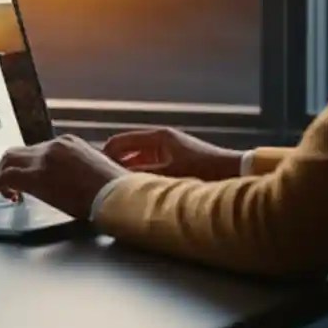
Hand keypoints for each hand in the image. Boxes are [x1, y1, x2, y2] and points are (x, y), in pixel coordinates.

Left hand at [0, 134, 127, 219]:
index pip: (38, 150)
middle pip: (19, 151)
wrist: (119, 197)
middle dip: (7, 167)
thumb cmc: (115, 192)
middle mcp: (55, 145)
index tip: (24, 181)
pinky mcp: (37, 175)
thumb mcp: (97, 172)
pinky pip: (6, 176)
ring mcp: (45, 158)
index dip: (27, 165)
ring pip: (9, 160)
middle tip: (4, 186)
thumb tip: (74, 183)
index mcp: (70, 143)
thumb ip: (80, 171)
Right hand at [101, 127, 242, 180]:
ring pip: (139, 159)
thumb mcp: (168, 175)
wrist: (233, 171)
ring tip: (117, 187)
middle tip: (102, 181)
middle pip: (128, 150)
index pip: (120, 141)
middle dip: (114, 164)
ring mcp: (170, 149)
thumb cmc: (203, 169)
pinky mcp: (177, 160)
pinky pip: (151, 165)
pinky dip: (141, 174)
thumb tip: (118, 181)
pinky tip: (139, 189)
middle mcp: (162, 140)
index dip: (105, 155)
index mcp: (158, 137)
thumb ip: (142, 176)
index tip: (94, 170)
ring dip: (128, 171)